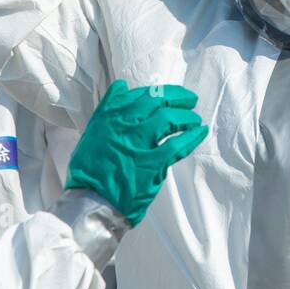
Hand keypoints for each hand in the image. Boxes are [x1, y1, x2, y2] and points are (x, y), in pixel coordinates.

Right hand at [65, 80, 208, 225]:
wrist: (89, 202)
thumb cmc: (89, 170)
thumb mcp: (92, 132)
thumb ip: (108, 109)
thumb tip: (122, 87)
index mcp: (109, 116)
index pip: (141, 94)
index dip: (160, 92)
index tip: (170, 93)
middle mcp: (124, 125)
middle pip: (158, 100)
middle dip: (178, 97)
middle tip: (190, 99)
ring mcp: (138, 143)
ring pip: (169, 119)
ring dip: (186, 117)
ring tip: (194, 119)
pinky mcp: (151, 163)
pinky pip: (176, 145)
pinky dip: (192, 137)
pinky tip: (200, 133)